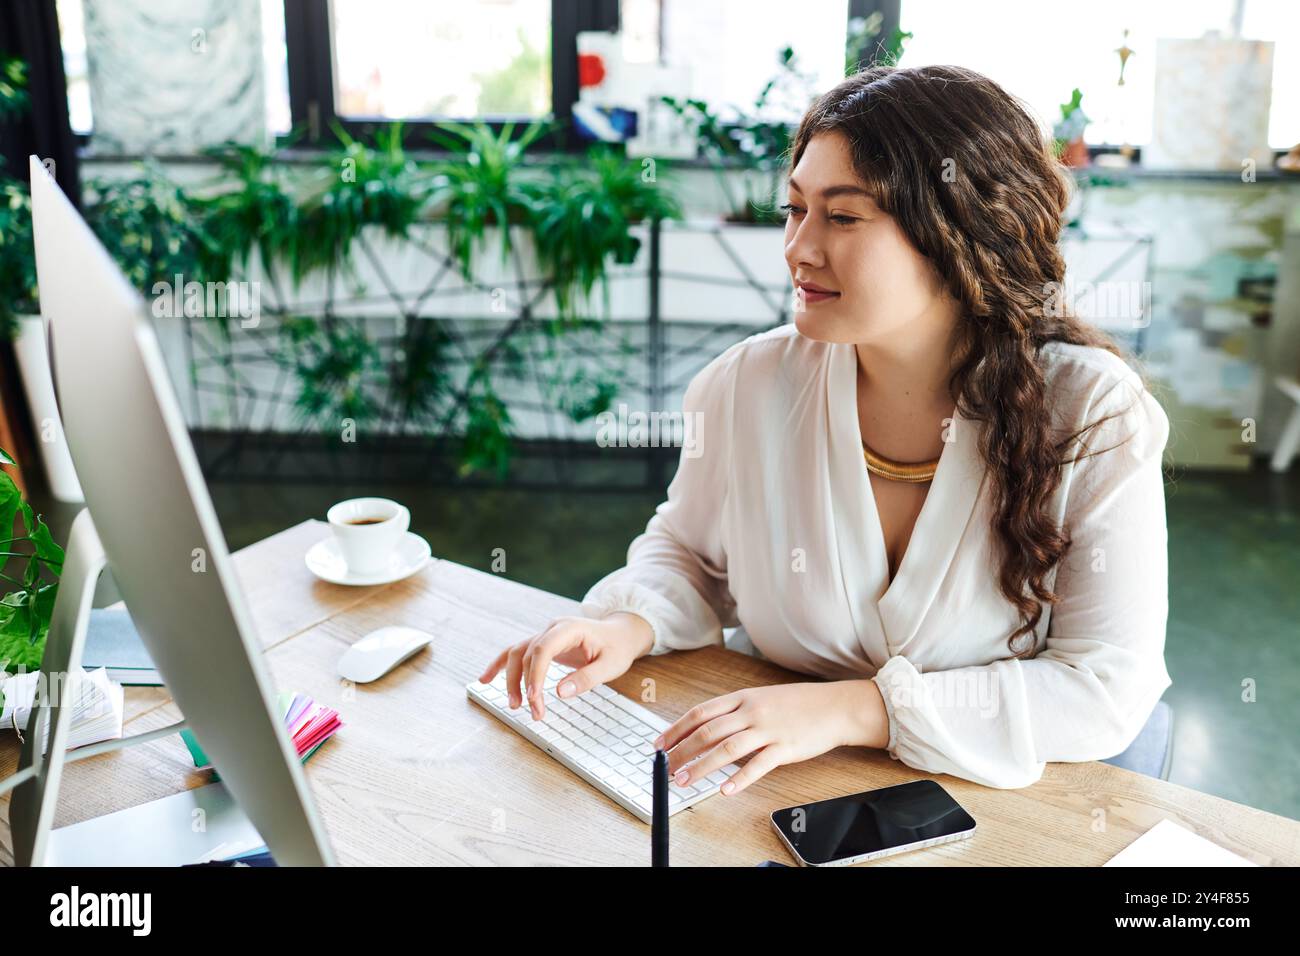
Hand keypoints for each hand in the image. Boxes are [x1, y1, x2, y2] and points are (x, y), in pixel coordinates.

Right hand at [477, 612, 653, 720]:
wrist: (619, 634)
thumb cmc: (617, 648)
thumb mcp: (611, 666)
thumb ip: (587, 678)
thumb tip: (560, 693)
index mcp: (569, 628)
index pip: (543, 650)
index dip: (535, 674)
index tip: (534, 698)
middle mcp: (552, 629)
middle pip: (527, 654)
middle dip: (525, 684)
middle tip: (533, 712)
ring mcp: (545, 635)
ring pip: (517, 654)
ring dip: (511, 679)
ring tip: (514, 705)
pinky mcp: (542, 645)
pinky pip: (516, 653)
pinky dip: (500, 665)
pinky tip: (485, 679)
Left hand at [653, 680, 888, 795]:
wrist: (834, 707)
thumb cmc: (796, 705)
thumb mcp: (760, 699)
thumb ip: (734, 712)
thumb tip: (704, 728)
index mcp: (741, 697)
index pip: (700, 713)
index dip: (676, 729)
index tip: (659, 744)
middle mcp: (751, 711)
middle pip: (708, 732)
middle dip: (682, 751)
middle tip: (664, 768)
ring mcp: (768, 729)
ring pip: (727, 749)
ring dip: (702, 766)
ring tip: (684, 781)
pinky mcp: (784, 748)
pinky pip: (758, 766)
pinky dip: (739, 779)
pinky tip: (724, 790)